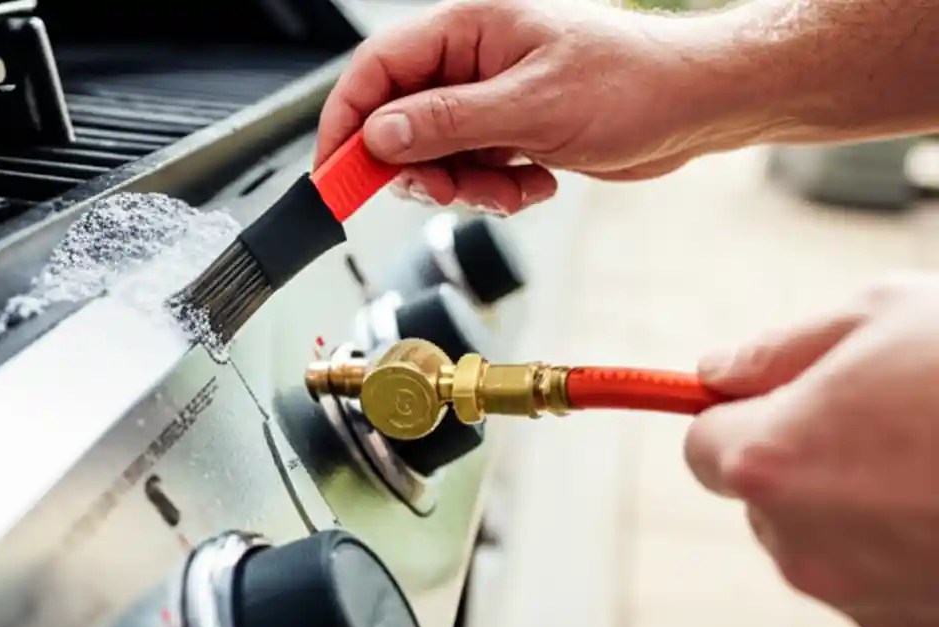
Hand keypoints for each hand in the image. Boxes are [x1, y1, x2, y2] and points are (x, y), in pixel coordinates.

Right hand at [316, 0, 750, 213]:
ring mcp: (489, 99)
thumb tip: (379, 136)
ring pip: (435, 156)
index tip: (335, 172)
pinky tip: (535, 184)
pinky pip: (472, 172)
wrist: (695, 105)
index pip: (376, 70)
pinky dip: (495, 191)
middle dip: (417, 168)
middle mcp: (471, 61)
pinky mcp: (510, 132)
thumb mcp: (532, 106)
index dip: (347, 121)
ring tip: (508, 189)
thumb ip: (447, 122)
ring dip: (464, 187)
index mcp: (467, 29)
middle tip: (441, 192)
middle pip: (398, 120)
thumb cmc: (632, 81)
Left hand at [685, 275, 938, 626]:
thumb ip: (777, 349)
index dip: (739, 414)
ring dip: (861, 508)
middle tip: (888, 417)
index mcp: (771, 464)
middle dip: (804, 459)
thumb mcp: (880, 316)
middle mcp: (803, 547)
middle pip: (764, 499)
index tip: (782, 396)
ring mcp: (864, 602)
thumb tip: (717, 371)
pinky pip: (883, 586)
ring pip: (827, 543)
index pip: (701, 445)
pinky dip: (912, 552)